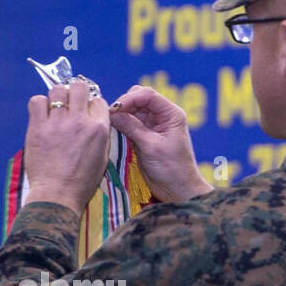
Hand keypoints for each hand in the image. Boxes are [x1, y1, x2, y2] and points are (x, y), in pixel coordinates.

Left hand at [23, 80, 109, 214]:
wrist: (57, 195)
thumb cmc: (80, 182)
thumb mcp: (102, 158)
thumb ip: (100, 134)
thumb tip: (93, 117)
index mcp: (99, 129)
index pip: (98, 100)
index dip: (91, 104)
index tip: (84, 111)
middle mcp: (79, 121)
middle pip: (78, 87)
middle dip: (75, 93)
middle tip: (70, 105)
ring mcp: (58, 123)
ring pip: (57, 90)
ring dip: (56, 97)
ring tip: (54, 110)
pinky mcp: (38, 128)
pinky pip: (37, 101)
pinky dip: (39, 104)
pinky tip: (41, 116)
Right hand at [109, 85, 211, 201]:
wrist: (177, 190)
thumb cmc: (172, 169)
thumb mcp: (151, 147)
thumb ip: (132, 127)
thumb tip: (112, 113)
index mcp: (170, 114)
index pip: (147, 95)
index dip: (129, 99)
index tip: (113, 109)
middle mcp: (161, 116)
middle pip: (137, 100)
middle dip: (123, 106)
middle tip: (109, 118)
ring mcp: (151, 126)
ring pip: (130, 112)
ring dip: (120, 117)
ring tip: (109, 126)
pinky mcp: (143, 137)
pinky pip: (128, 125)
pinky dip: (120, 127)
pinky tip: (112, 133)